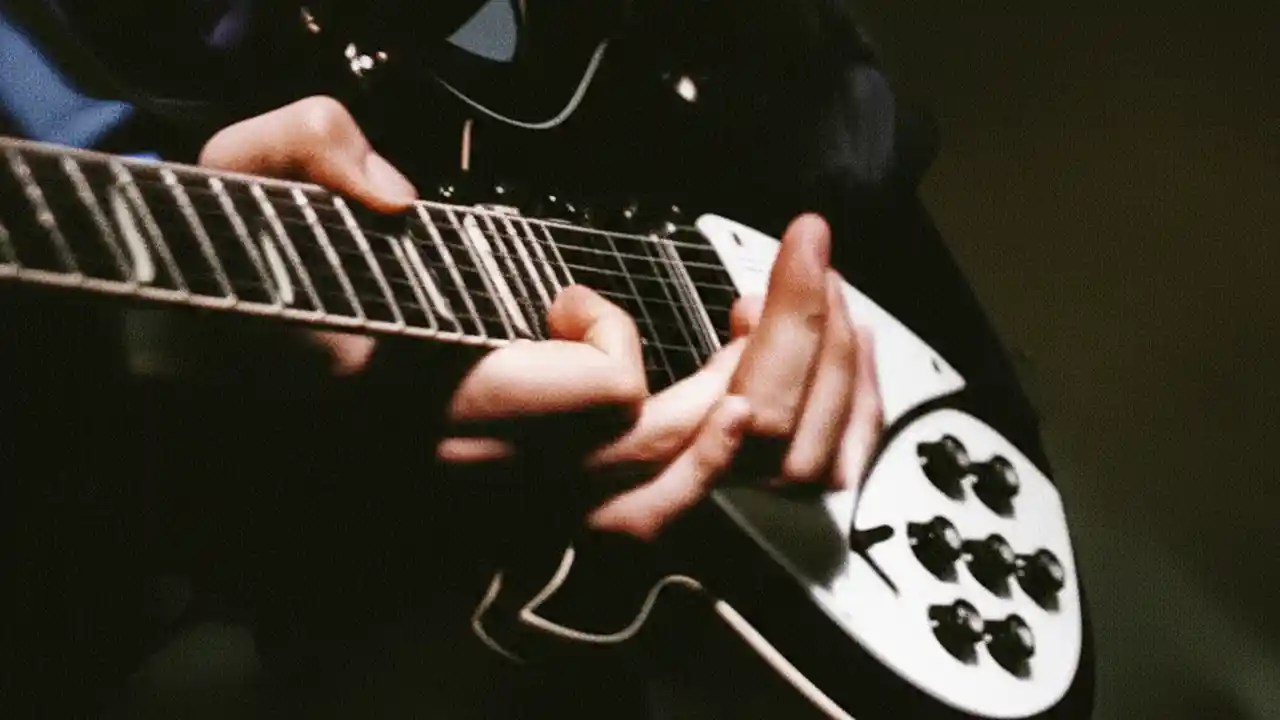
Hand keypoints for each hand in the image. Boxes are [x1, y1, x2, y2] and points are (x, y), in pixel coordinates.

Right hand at [199, 97, 883, 541]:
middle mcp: (493, 457)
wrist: (238, 370)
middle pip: (673, 444)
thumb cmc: (255, 286)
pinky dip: (723, 451)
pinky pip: (657, 500)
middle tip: (804, 261)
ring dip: (766, 403)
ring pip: (680, 485)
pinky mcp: (535, 476)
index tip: (569, 295)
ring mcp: (519, 479)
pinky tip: (742, 384)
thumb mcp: (246, 183)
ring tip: (793, 316)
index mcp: (437, 394)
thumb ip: (309, 153)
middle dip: (769, 352)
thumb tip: (391, 193)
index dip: (609, 338)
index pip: (595, 402)